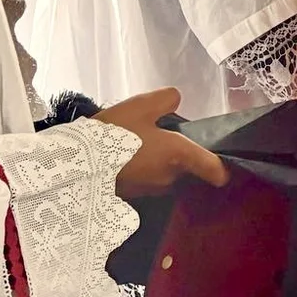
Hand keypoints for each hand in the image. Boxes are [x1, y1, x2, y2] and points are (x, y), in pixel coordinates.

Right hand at [96, 88, 229, 196]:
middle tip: (163, 137)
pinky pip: (146, 181)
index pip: (214, 170)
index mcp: (179, 155)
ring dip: (159, 163)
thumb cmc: (113, 135)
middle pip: (186, 169)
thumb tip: (176, 101)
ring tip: (139, 144)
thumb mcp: (141, 106)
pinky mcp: (131, 196)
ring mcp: (150, 190)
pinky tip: (125, 157)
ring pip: (165, 174)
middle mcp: (170, 178)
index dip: (222, 167)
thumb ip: (166, 100)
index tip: (223, 164)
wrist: (73, 167)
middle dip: (179, 156)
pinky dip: (142, 170)